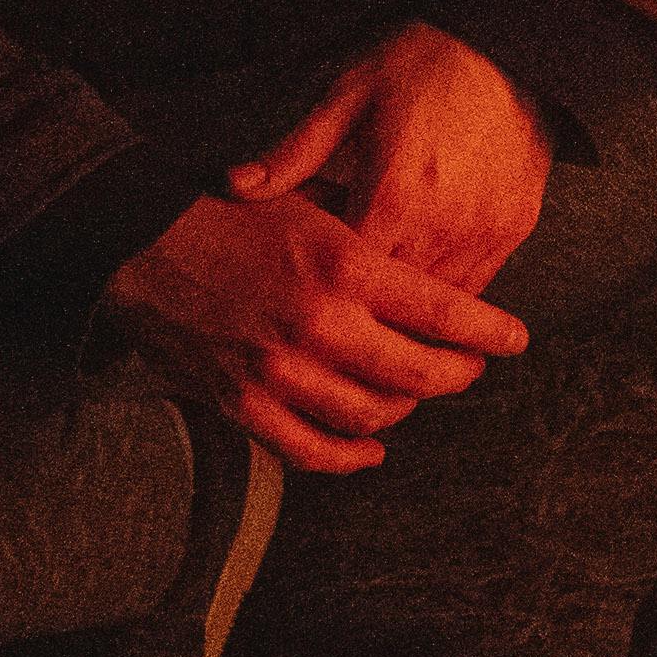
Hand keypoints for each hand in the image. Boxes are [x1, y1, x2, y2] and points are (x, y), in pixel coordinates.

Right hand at [105, 179, 527, 476]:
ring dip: (404, 411)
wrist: (141, 242)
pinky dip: (349, 457)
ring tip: (415, 394)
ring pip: (372, 417)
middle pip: (418, 375)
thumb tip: (435, 257)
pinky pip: (311, 451)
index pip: (443, 313)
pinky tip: (370, 449)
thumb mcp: (310, 199)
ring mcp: (280, 370)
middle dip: (456, 376)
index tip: (515, 339)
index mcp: (344, 264)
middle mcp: (319, 323)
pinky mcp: (244, 403)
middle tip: (468, 368)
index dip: (489, 333)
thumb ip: (371, 232)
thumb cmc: (232, 215)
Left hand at [238, 22, 553, 297]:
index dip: (322, 277)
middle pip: (392, 297)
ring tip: (382, 278)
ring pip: (436, 299)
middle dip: (363, 295)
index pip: (348, 273)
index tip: (307, 269)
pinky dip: (447, 285)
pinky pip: (476, 283)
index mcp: (394, 192)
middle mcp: (442, 222)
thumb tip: (234, 185)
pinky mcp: (514, 228)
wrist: (513, 46)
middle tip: (338, 281)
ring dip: (407, 297)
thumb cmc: (428, 62)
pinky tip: (424, 265)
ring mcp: (483, 230)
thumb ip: (296, 152)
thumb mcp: (351, 96)